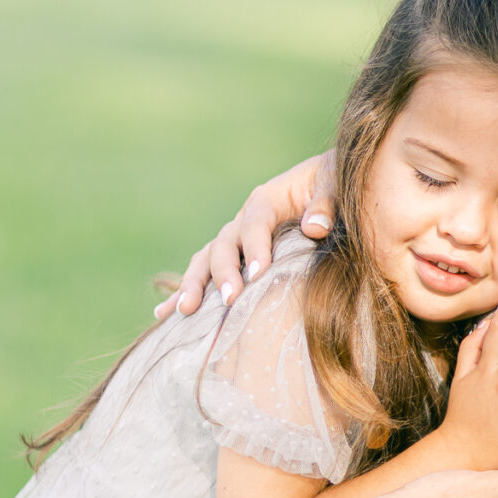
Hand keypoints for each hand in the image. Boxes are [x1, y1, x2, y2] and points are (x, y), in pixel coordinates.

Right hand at [154, 152, 337, 317]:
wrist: (327, 188)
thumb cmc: (333, 185)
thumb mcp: (334, 184)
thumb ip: (326, 203)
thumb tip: (314, 227)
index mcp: (266, 200)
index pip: (255, 223)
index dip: (255, 247)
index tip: (258, 274)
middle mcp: (243, 220)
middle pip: (224, 245)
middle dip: (224, 273)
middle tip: (229, 300)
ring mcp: (234, 241)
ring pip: (206, 261)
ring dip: (193, 285)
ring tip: (183, 311)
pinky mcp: (233, 259)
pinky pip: (205, 275)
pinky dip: (183, 291)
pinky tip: (163, 313)